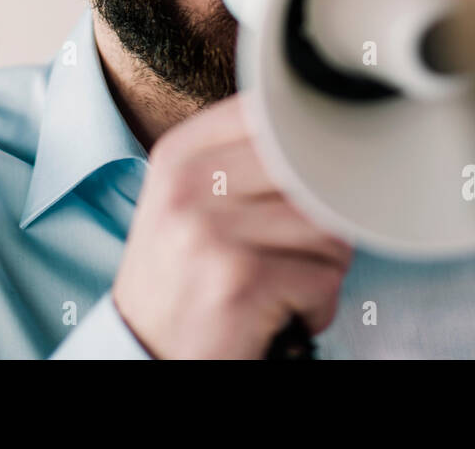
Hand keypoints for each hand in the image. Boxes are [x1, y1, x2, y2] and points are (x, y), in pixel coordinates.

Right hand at [111, 94, 353, 357]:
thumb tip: (330, 131)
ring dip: (321, 271)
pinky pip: (326, 280)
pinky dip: (315, 309)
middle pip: (315, 175)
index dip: (313, 158)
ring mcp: (212, 230)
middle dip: (322, 223)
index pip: (278, 119)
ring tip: (279, 286)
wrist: (143, 355)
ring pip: (330, 230)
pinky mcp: (239, 279)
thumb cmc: (183, 281)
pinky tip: (277, 315)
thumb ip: (249, 161)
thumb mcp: (193, 203)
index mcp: (182, 154)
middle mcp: (190, 183)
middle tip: (287, 254)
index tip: (306, 191)